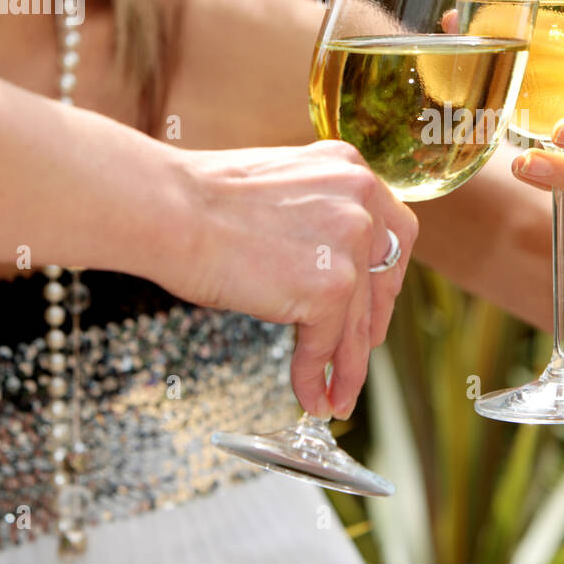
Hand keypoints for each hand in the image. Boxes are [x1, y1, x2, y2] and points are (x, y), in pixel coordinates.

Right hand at [159, 141, 417, 420]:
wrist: (170, 209)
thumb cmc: (203, 200)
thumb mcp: (283, 191)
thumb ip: (317, 218)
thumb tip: (331, 268)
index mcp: (349, 167)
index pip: (393, 230)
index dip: (386, 276)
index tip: (376, 304)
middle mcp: (361, 199)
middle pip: (383, 279)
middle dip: (370, 324)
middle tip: (356, 356)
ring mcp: (351, 244)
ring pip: (357, 320)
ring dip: (348, 365)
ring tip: (338, 396)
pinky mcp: (329, 288)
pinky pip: (328, 343)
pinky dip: (316, 374)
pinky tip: (311, 394)